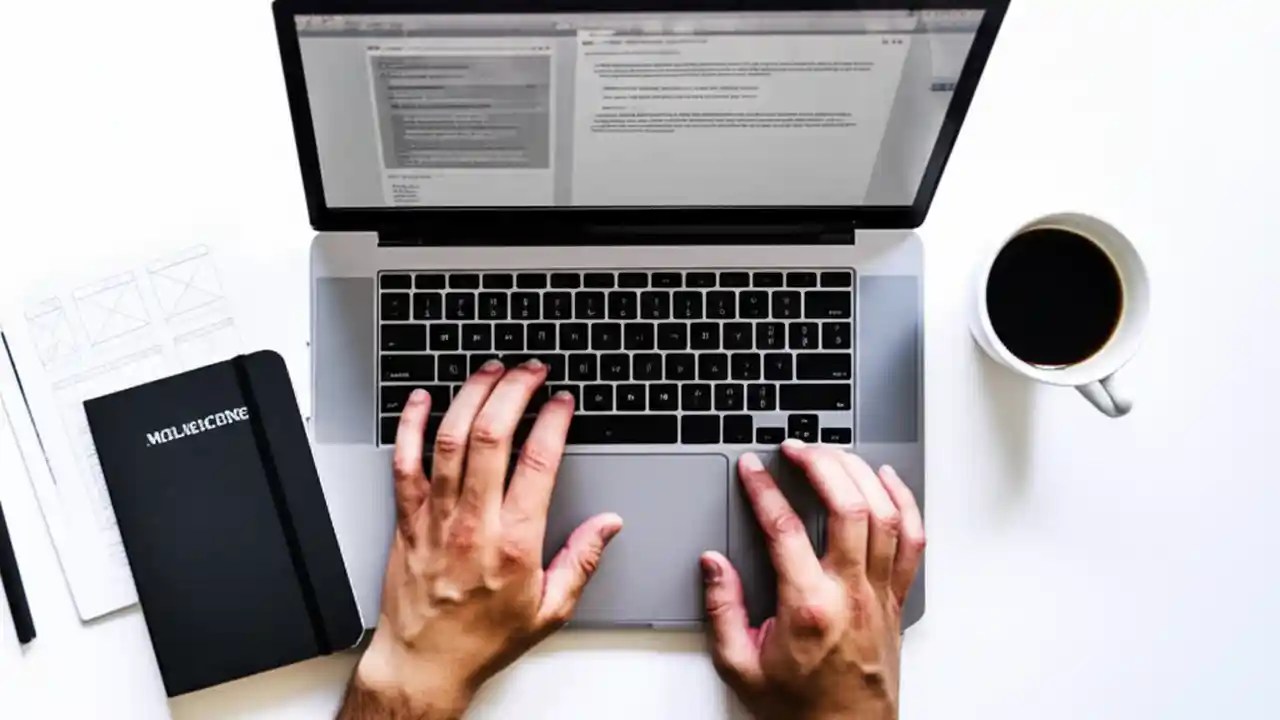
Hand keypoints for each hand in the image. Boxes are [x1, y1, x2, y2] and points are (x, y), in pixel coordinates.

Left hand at [339, 360, 622, 719]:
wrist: (424, 664)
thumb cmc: (483, 640)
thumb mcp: (550, 610)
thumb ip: (582, 561)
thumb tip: (608, 525)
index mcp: (515, 542)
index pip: (538, 462)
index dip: (554, 421)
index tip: (563, 402)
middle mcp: (474, 523)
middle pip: (493, 437)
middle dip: (515, 392)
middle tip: (530, 371)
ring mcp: (436, 518)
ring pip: (450, 440)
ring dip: (471, 397)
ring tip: (490, 372)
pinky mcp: (407, 520)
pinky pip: (404, 463)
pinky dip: (409, 425)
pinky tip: (420, 400)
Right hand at [702, 440, 925, 719]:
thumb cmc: (798, 707)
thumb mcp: (740, 666)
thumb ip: (722, 609)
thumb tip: (713, 563)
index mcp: (808, 607)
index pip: (786, 528)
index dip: (764, 488)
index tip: (751, 467)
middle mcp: (851, 594)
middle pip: (848, 507)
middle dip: (821, 464)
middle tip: (796, 447)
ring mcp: (880, 594)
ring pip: (885, 515)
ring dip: (860, 474)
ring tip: (833, 454)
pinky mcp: (897, 599)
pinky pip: (912, 541)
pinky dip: (905, 503)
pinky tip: (887, 480)